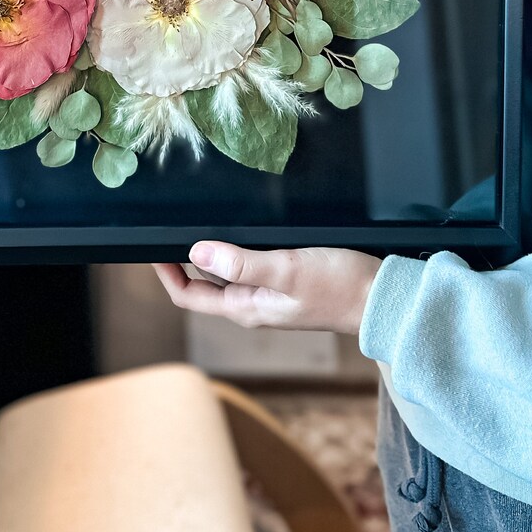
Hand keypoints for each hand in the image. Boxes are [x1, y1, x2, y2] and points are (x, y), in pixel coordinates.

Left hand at [154, 242, 380, 336]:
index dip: (165, 273)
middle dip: (179, 260)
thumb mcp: (288, 270)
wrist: (383, 298)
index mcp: (246, 308)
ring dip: (205, 253)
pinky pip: (246, 266)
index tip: (149, 247)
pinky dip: (232, 249)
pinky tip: (234, 228)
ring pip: (223, 274)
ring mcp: (268, 295)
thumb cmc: (340, 287)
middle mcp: (251, 305)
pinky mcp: (284, 282)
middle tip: (164, 229)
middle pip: (201, 286)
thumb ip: (243, 263)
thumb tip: (197, 254)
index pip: (189, 296)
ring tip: (191, 223)